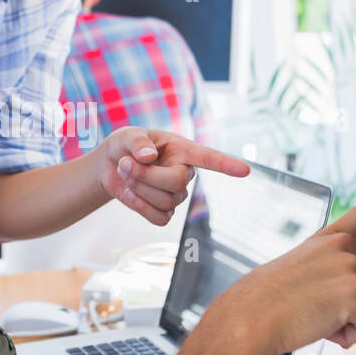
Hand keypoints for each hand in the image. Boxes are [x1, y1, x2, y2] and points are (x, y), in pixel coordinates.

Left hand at [95, 127, 250, 224]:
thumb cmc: (125, 145)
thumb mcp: (127, 135)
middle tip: (125, 163)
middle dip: (146, 175)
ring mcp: (176, 195)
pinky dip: (139, 207)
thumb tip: (150, 156)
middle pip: (176, 182)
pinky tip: (129, 193)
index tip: (245, 170)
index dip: (227, 164)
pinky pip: (159, 219)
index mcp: (182, 150)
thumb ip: (137, 141)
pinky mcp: (164, 212)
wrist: (110, 166)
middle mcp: (184, 172)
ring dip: (138, 188)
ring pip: (165, 202)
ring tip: (125, 172)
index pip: (209, 158)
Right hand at [200, 175, 355, 354]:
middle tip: (320, 311)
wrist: (247, 319)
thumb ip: (337, 278)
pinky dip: (351, 337)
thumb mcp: (305, 277)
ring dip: (354, 324)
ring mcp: (352, 263)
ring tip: (316, 317)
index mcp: (330, 238)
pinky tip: (322, 326)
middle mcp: (345, 245)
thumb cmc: (268, 305)